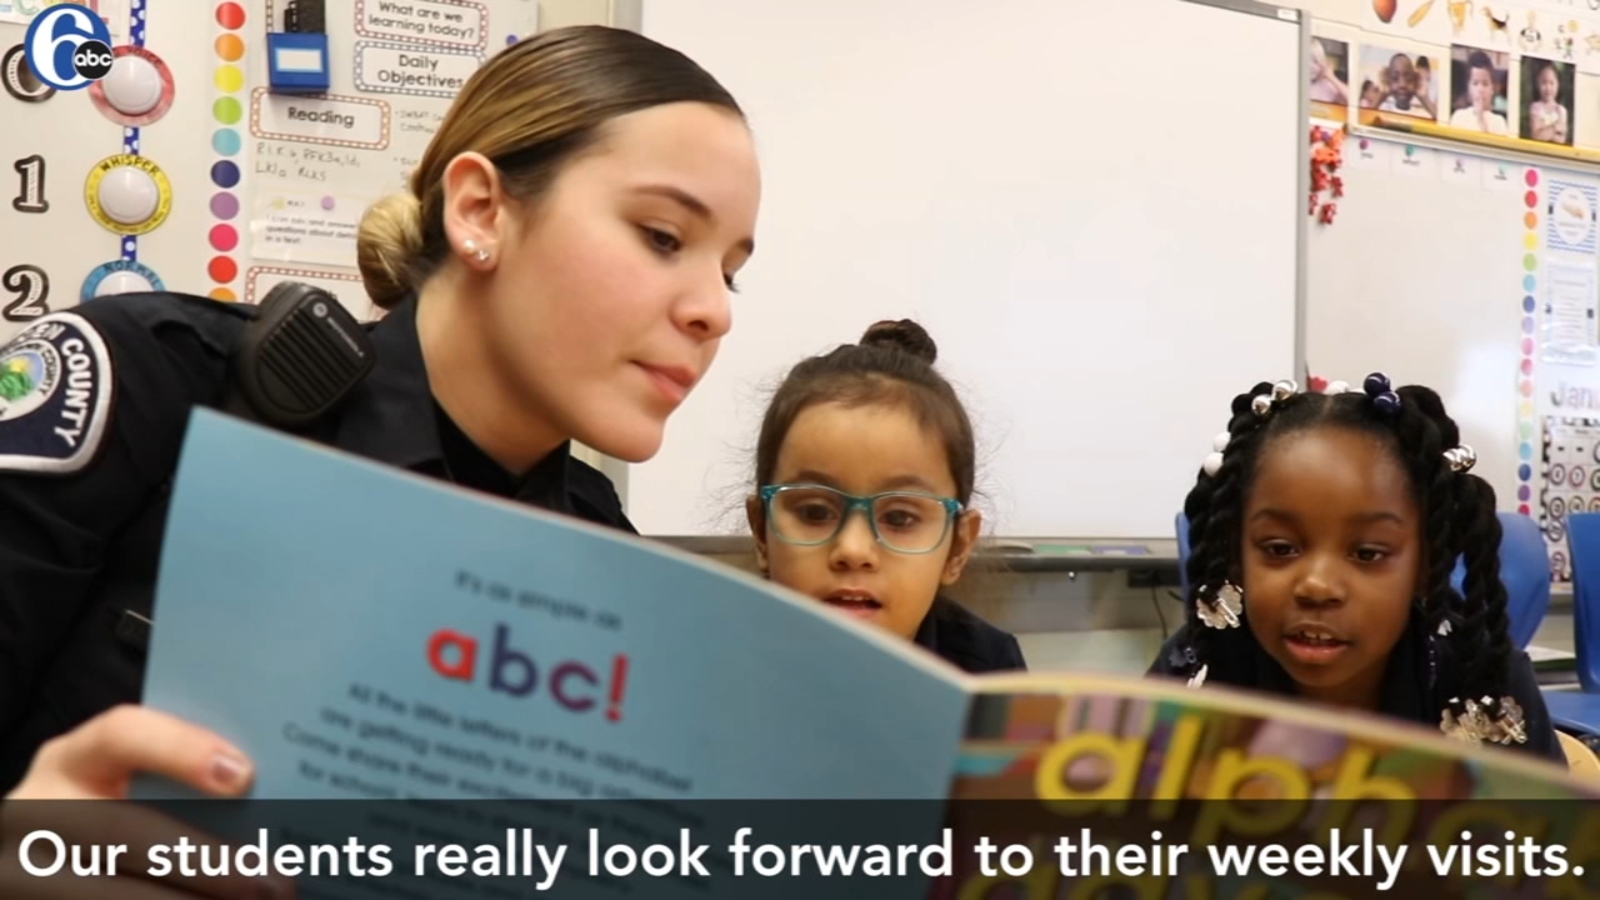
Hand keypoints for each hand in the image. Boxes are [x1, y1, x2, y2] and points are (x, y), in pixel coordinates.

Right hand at [0, 705, 293, 897]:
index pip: (122, 734)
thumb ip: (177, 784)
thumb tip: (264, 796)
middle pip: (122, 830)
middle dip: (204, 860)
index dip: (181, 750)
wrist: (47, 862)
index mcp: (71, 761)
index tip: (243, 775)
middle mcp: (36, 810)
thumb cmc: (111, 814)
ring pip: (110, 891)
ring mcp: (23, 871)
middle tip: (273, 882)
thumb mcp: (124, 789)